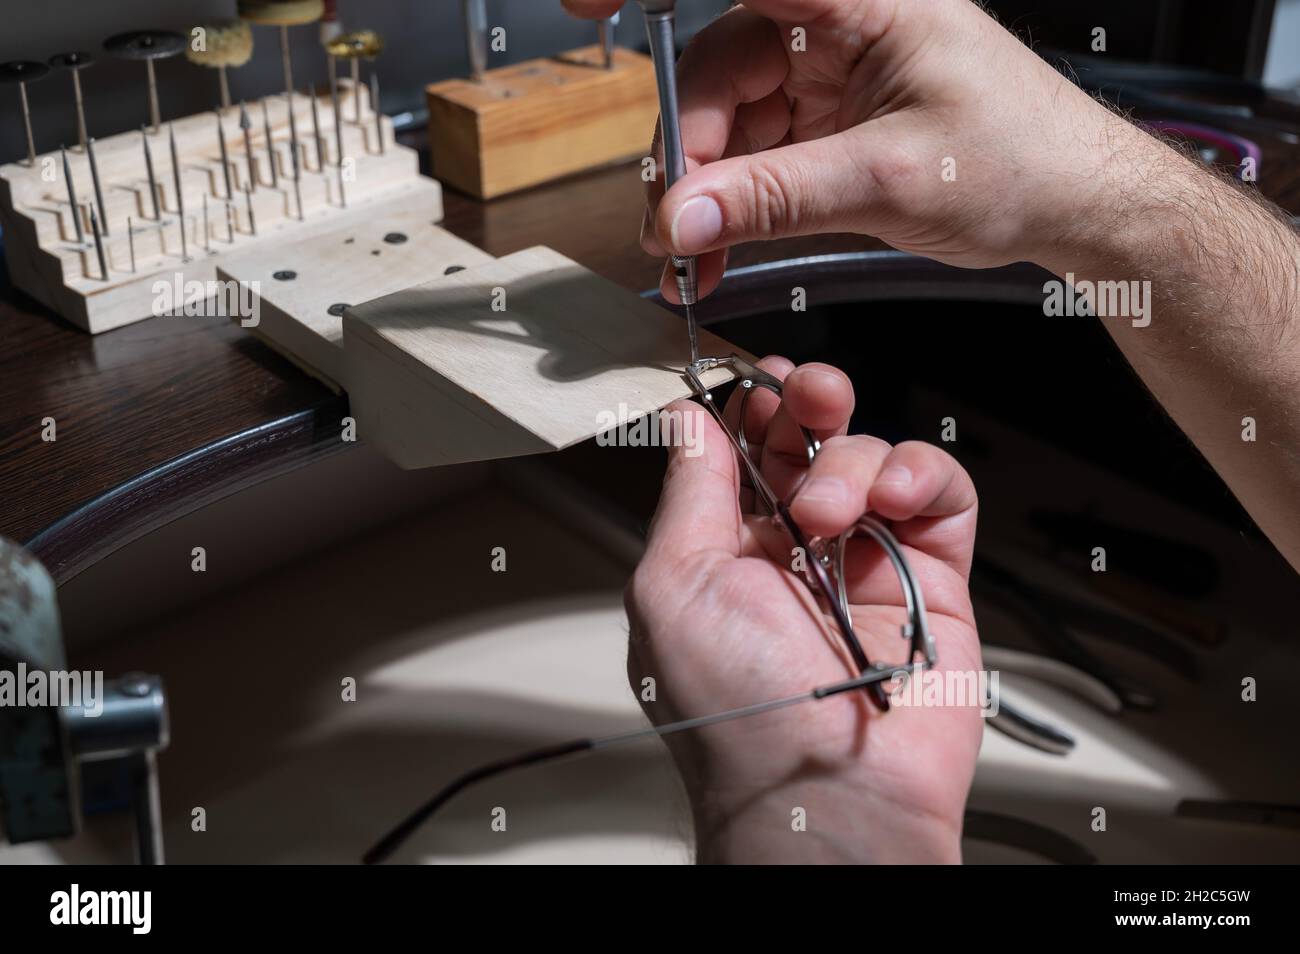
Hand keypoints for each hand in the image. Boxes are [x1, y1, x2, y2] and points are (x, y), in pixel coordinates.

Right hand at [568, 0, 1152, 301]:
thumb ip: (776, 197)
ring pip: (725, 121)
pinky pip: (752, 154)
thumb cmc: (1024, 159)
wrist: (1072, 202)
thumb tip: (682, 215)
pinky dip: (731, 204)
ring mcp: (824, 72)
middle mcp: (834, 22)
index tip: (584, 10)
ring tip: (700, 257)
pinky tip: (722, 245)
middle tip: (676, 228)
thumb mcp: (889, 181)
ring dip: (705, 193)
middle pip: (715, 69)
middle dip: (688, 155)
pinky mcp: (822, 119)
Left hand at [624, 357, 982, 862]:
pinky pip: (938, 493)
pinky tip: (893, 499)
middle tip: (807, 394)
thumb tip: (687, 420)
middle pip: (808, 442)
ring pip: (870, 457)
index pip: (741, 453)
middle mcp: (797, 553)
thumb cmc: (739, 713)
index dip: (747, 408)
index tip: (751, 381)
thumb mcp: (673, 587)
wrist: (828, 794)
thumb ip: (687, 492)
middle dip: (805, 403)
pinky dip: (920, 475)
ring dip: (850, 461)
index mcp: (726, 553)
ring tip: (830, 514)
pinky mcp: (932, 577)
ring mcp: (866, 562)